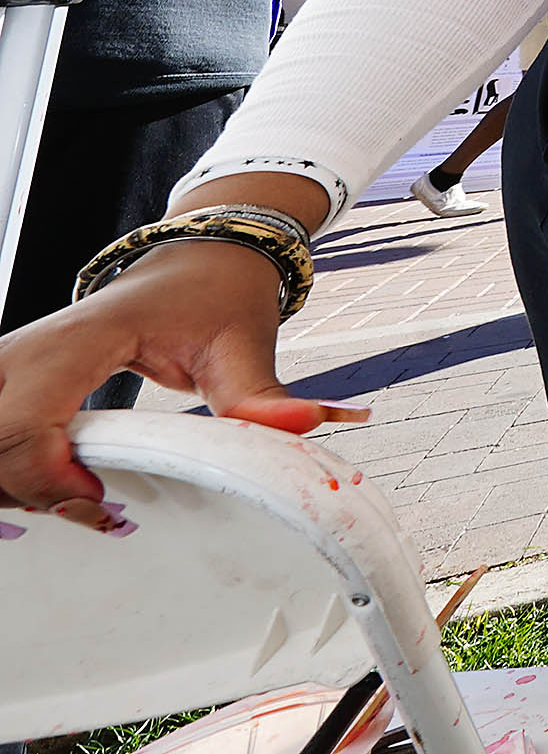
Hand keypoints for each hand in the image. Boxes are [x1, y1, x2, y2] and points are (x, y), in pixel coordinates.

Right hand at [0, 234, 364, 527]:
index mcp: (82, 336)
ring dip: (20, 484)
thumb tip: (304, 425)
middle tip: (94, 504)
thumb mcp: (244, 343)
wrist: (199, 257)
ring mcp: (9, 363)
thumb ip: (262, 395)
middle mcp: (28, 349)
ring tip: (84, 491)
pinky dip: (14, 469)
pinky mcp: (9, 380)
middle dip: (33, 490)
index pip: (26, 421)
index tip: (100, 498)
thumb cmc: (214, 292)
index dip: (50, 477)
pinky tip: (61, 478)